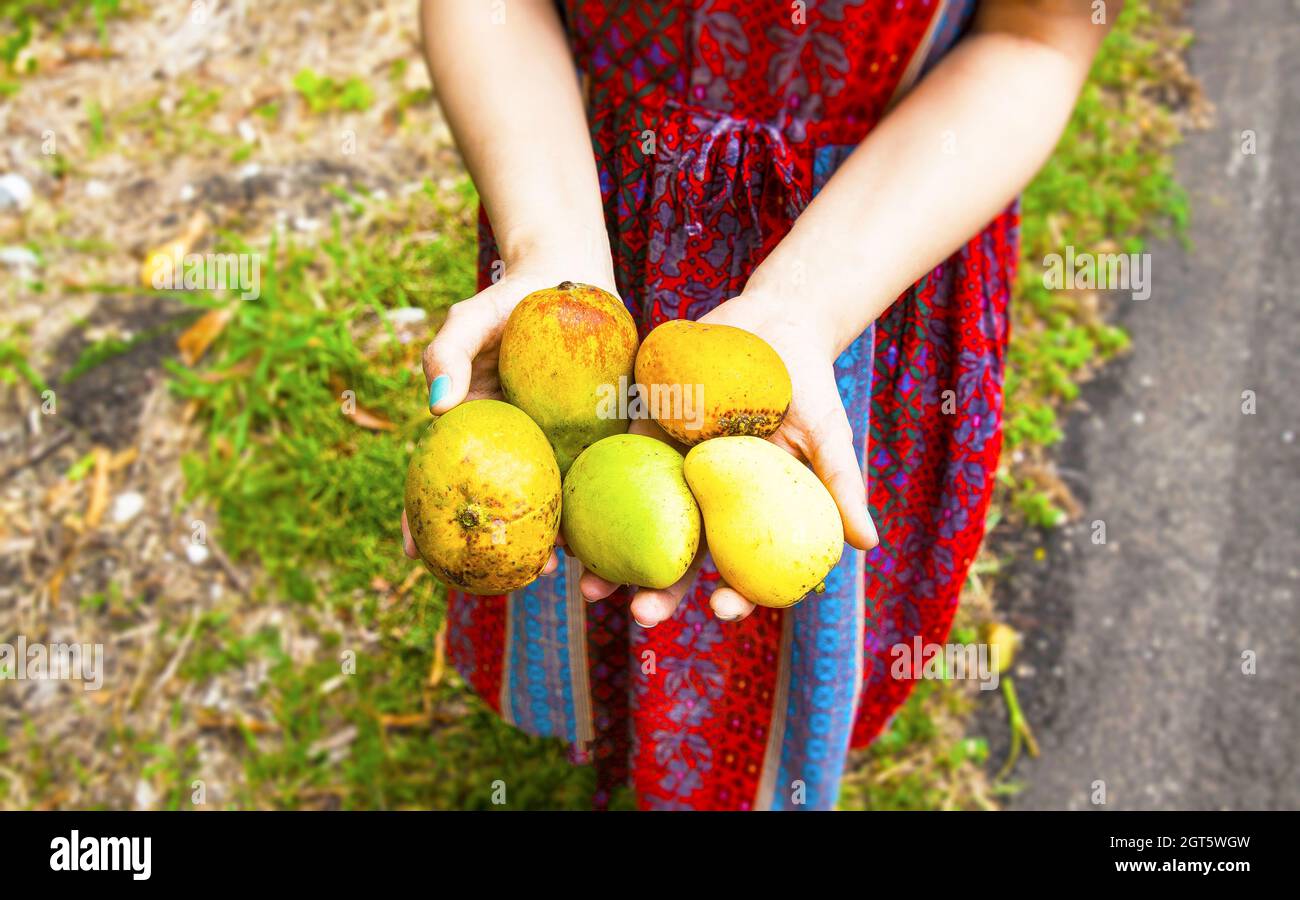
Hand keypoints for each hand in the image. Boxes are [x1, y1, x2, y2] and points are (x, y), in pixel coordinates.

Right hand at [401, 256, 618, 572]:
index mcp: (479, 431)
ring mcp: (560, 447)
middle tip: (501, 576)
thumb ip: (446, 352)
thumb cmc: (512, 298)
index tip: (416, 556)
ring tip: (558, 569)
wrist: (574, 280)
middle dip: (495, 551)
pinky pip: (599, 479)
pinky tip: (604, 537)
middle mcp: (517, 449)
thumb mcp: (471, 319)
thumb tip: (435, 407)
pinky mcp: (601, 439)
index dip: (423, 520)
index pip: (442, 481)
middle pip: (500, 507)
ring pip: (552, 505)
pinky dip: (599, 510)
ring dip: (553, 542)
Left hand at [580, 290, 878, 625]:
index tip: (722, 611)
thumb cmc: (809, 385)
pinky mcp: (640, 438)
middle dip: (660, 593)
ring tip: (588, 587)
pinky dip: (589, 502)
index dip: (733, 597)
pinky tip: (569, 524)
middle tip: (641, 615)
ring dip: (613, 561)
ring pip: (639, 529)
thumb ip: (840, 486)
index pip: (741, 569)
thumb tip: (867, 546)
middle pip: (681, 560)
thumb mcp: (828, 434)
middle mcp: (706, 503)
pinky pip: (611, 475)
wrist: (769, 325)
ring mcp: (670, 473)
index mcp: (751, 514)